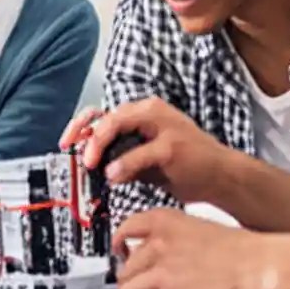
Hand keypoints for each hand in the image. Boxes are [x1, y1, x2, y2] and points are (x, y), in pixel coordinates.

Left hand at [59, 98, 234, 204]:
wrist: (223, 176)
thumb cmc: (185, 166)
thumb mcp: (145, 159)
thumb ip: (120, 157)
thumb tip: (88, 165)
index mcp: (143, 113)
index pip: (103, 113)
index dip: (80, 126)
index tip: (66, 144)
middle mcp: (151, 112)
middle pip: (107, 116)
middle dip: (87, 137)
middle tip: (80, 159)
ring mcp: (163, 125)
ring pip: (118, 124)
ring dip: (99, 145)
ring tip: (93, 166)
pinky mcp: (173, 145)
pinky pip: (140, 152)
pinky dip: (123, 164)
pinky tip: (114, 175)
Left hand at [111, 209, 276, 288]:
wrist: (264, 267)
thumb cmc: (244, 251)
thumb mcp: (200, 230)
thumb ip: (175, 241)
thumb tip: (162, 256)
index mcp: (165, 223)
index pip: (126, 230)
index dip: (119, 245)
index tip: (119, 252)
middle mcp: (158, 245)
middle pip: (125, 267)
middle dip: (130, 281)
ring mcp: (163, 274)